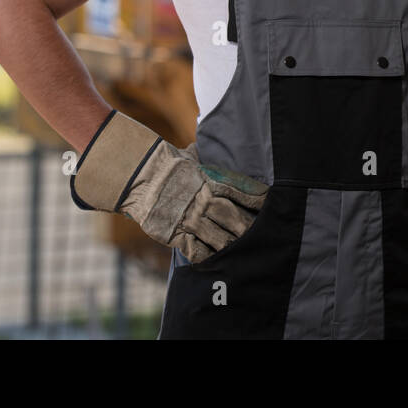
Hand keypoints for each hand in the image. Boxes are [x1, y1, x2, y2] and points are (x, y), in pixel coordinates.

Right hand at [70, 110, 268, 263]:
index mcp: (209, 181)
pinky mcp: (175, 234)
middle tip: (262, 234)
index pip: (240, 191)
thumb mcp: (188, 156)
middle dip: (248, 227)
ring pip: (219, 237)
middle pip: (234, 217)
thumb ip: (202, 156)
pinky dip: (209, 256)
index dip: (256, 199)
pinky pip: (197, 250)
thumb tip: (205, 147)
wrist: (138, 176)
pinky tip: (218, 260)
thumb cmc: (165, 164)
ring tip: (245, 251)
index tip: (269, 205)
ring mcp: (190, 219)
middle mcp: (203, 201)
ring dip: (232, 244)